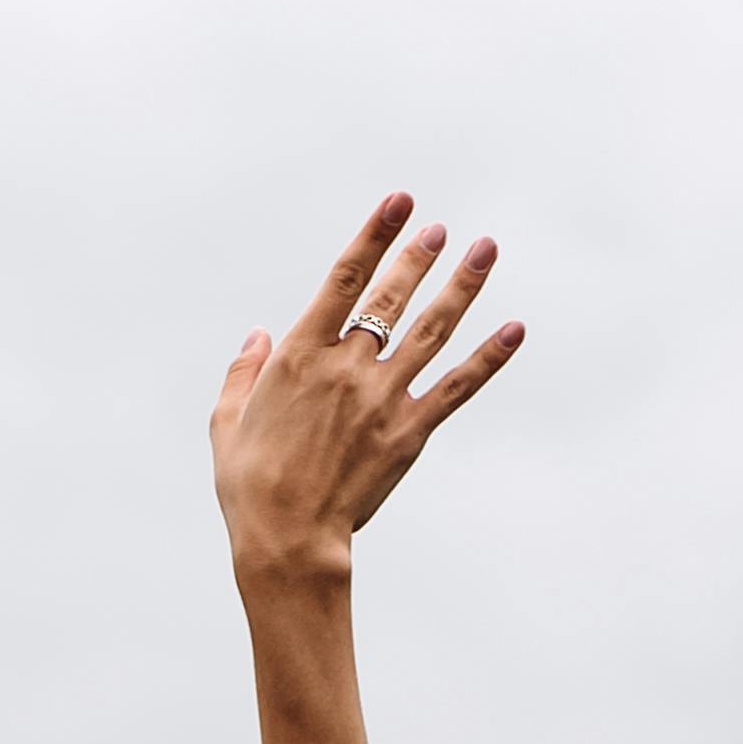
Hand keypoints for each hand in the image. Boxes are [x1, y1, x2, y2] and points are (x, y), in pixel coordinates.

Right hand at [211, 193, 520, 594]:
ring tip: (484, 251)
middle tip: (440, 230)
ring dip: (461, 287)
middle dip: (418, 256)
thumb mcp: (228, 422)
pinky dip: (489, 357)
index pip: (345, 277)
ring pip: (431, 329)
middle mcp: (346, 366)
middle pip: (391, 296)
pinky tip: (514, 330)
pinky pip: (456, 386)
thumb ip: (243, 372)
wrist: (288, 540)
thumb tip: (256, 336)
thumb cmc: (249, 486)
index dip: (375, 234)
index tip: (399, 203)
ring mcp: (382, 397)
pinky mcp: (409, 432)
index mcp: (300, 354)